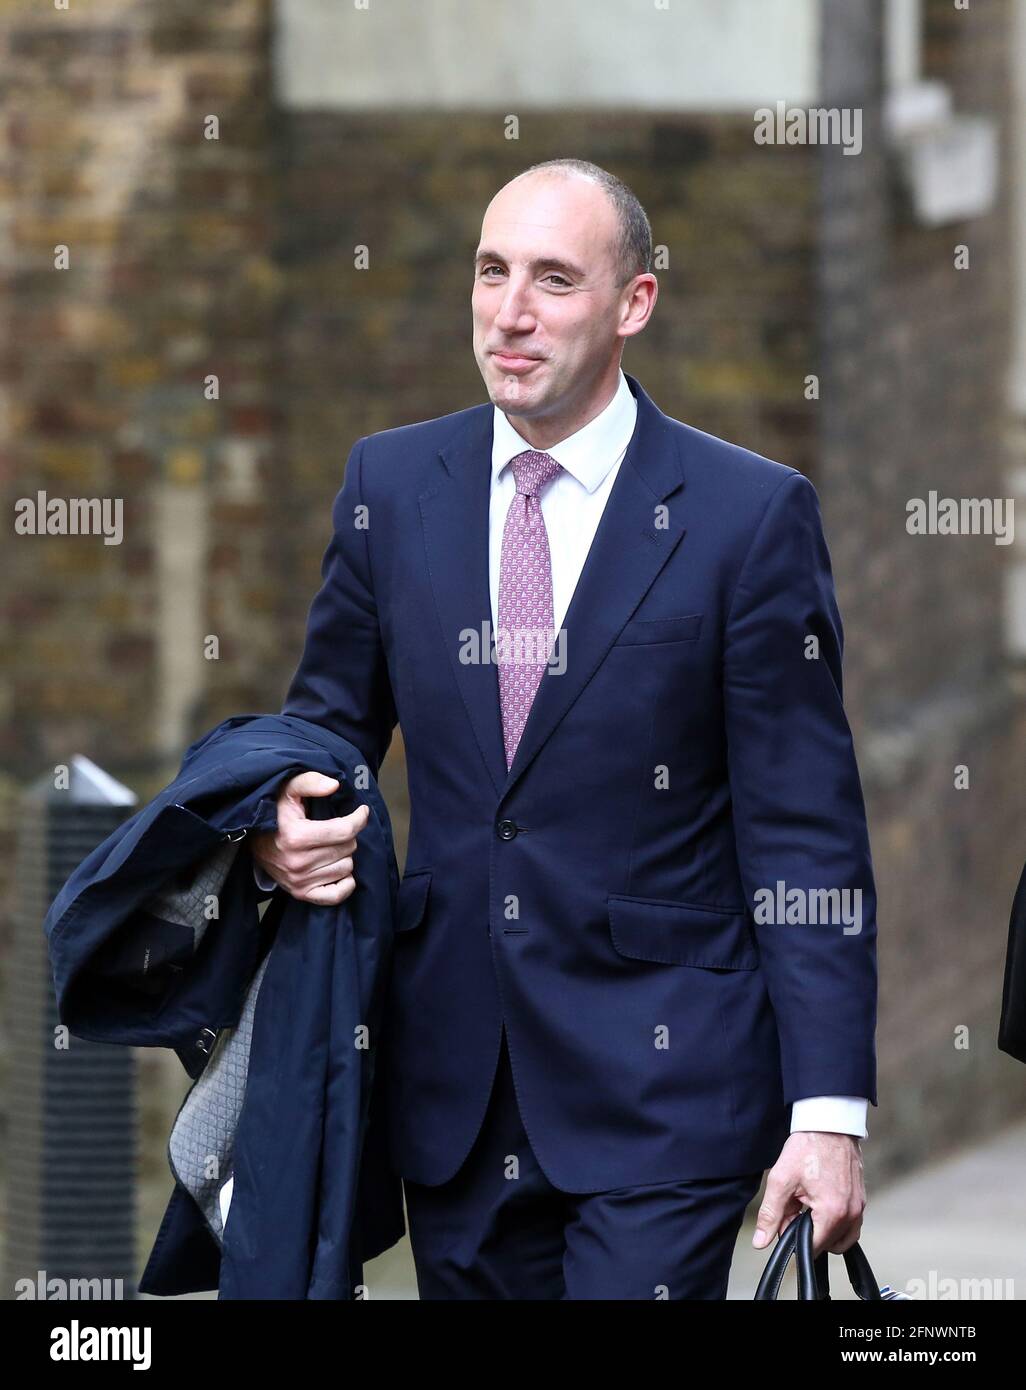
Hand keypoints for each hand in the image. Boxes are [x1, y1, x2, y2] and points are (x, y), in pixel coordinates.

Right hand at [250, 769, 369, 904]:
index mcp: (296, 836)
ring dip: (344, 855)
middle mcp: (298, 862)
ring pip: (346, 868)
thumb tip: (334, 785)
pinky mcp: (300, 893)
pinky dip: (345, 883)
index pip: (345, 831)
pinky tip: (338, 868)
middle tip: (336, 828)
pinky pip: (336, 895)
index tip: (361, 811)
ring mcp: (299, 881)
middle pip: (348, 848)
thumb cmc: (275, 812)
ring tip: (330, 845)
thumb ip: (310, 781)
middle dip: (347, 835)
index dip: (359, 818)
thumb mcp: (287, 789)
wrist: (251, 839)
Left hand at [752, 1131, 865, 1256]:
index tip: (786, 1225)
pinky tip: (819, 1202)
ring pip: (841, 1237)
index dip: (794, 1241)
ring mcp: (859, 1207)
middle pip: (827, 1244)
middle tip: (795, 1210)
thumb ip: (770, 1214)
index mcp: (832, 1212)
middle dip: (808, 1233)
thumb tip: (762, 1241)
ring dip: (823, 1229)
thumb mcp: (781, 1180)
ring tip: (807, 1206)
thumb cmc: (808, 1147)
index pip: (813, 1248)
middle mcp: (851, 1214)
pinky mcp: (861, 1200)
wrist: (828, 1124)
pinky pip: (850, 1224)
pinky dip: (834, 1221)